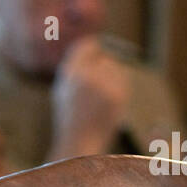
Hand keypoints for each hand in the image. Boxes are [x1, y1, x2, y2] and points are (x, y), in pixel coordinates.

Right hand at [49, 37, 131, 159]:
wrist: (80, 142)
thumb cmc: (70, 116)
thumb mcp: (64, 88)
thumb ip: (75, 66)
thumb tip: (93, 44)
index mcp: (69, 72)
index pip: (87, 46)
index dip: (93, 47)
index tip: (97, 49)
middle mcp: (85, 75)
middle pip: (103, 56)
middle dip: (102, 66)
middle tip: (98, 84)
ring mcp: (103, 84)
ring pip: (114, 67)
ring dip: (111, 77)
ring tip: (101, 96)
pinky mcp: (118, 94)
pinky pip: (122, 79)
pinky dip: (118, 86)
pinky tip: (109, 100)